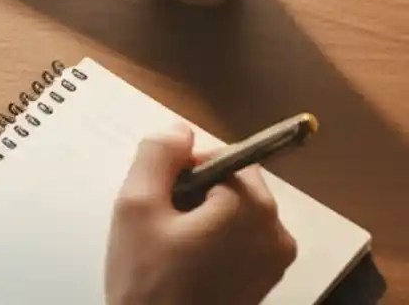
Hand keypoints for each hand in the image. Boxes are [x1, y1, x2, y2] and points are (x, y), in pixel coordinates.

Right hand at [105, 124, 297, 304]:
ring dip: (201, 217)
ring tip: (170, 247)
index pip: (216, 155)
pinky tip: (184, 263)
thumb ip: (157, 155)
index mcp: (251, 205)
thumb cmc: (148, 282)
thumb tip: (178, 130)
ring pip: (232, 210)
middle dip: (192, 193)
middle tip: (160, 225)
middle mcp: (275, 229)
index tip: (159, 201)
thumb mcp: (135, 206)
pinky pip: (238, 238)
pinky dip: (212, 241)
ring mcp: (275, 258)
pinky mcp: (265, 278)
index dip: (179, 171)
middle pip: (229, 182)